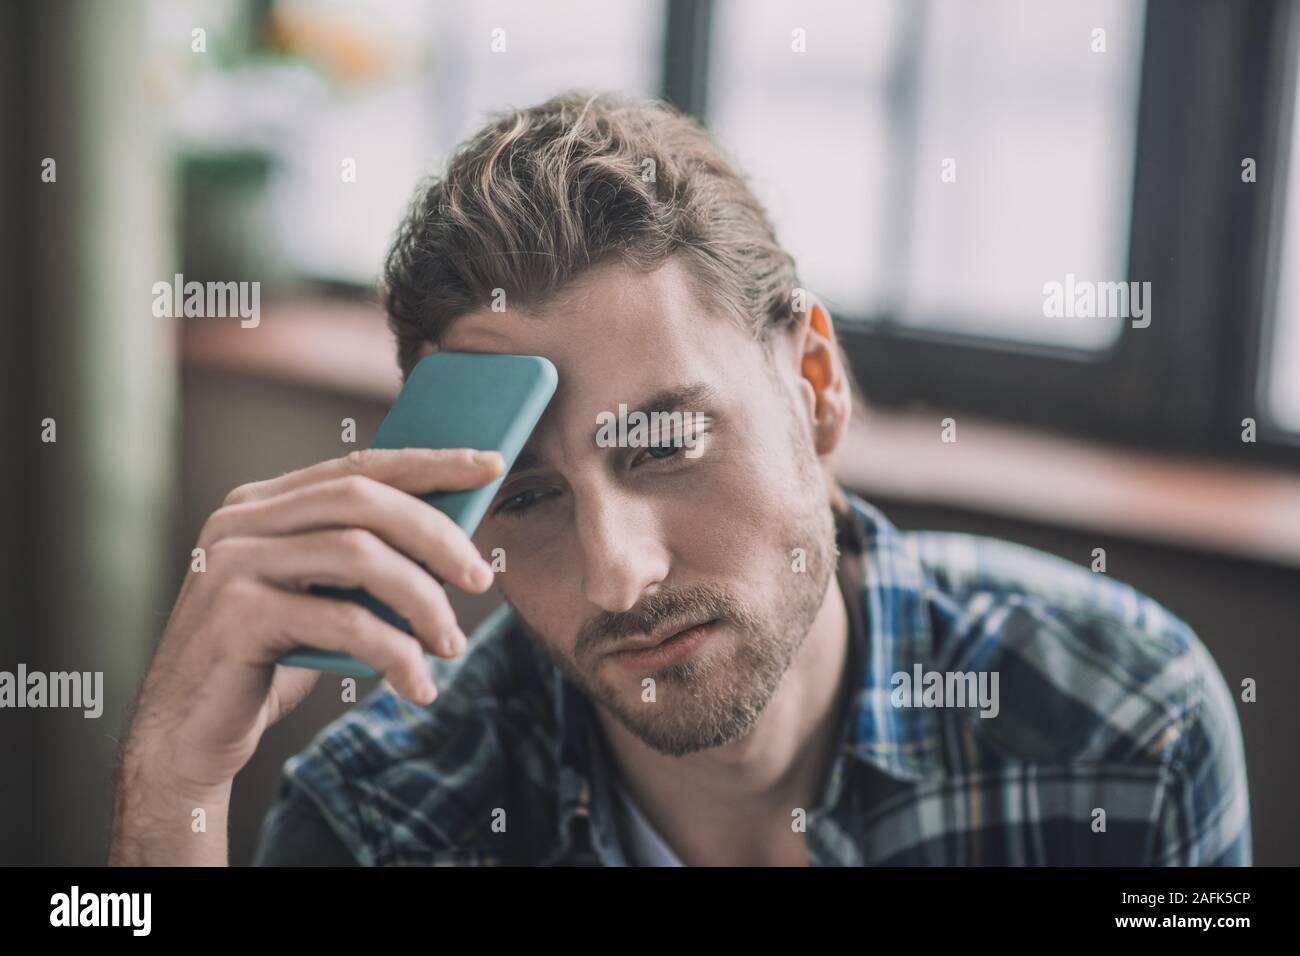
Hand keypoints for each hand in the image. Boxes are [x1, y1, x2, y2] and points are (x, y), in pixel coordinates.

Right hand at [108, 448, 501, 863]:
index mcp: (262, 503)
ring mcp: (233, 562)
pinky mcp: (236, 615)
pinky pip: (343, 621)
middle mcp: (241, 519)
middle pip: (365, 500)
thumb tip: (457, 543)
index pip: (359, 465)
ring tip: (450, 644)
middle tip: (480, 579)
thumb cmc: (267, 660)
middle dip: (437, 535)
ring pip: (360, 554)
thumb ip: (363, 561)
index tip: (490, 466)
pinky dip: (395, 652)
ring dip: (424, 600)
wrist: (186, 734)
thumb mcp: (320, 597)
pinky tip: (418, 684)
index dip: (430, 463)